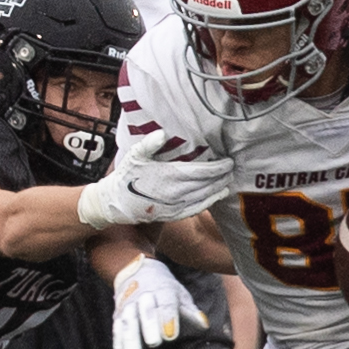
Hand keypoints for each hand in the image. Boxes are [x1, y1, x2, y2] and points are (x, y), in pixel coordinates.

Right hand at [78, 130, 233, 227]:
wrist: (115, 203)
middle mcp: (175, 192)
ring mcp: (174, 206)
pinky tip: (218, 196)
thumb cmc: (126, 176)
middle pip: (206, 184)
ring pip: (203, 197)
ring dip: (218, 188)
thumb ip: (150, 144)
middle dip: (221, 176)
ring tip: (229, 180)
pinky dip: (209, 202)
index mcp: (169, 175)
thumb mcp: (135, 155)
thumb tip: (163, 133)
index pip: (201, 171)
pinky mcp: (172, 215)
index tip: (228, 161)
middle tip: (232, 168)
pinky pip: (196, 209)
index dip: (217, 167)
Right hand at [111, 255, 208, 348]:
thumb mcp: (180, 295)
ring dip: (130, 338)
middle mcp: (144, 296)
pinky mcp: (118, 315)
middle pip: (145, 310)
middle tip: (154, 343)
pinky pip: (117, 330)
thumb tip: (204, 325)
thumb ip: (190, 312)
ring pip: (128, 320)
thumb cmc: (166, 290)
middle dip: (149, 326)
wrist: (138, 272)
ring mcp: (128, 305)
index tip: (171, 335)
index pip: (166, 303)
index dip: (168, 318)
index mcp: (163, 290)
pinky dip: (118, 345)